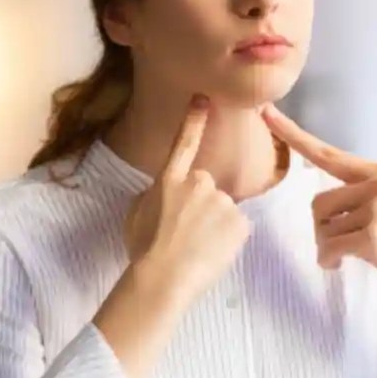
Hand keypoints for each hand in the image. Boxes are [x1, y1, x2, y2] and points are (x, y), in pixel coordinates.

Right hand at [124, 94, 251, 310]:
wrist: (162, 278)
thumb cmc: (144, 251)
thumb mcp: (136, 215)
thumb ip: (153, 196)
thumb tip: (164, 195)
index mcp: (170, 181)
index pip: (184, 144)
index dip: (194, 120)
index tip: (204, 99)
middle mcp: (199, 183)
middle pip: (207, 189)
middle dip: (203, 208)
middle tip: (187, 235)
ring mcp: (222, 201)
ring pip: (224, 211)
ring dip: (216, 226)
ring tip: (197, 248)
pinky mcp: (240, 221)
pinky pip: (237, 228)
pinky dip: (228, 240)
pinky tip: (211, 253)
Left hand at [261, 102, 376, 301]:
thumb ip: (360, 193)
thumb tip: (321, 204)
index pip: (328, 153)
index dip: (294, 135)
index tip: (266, 113)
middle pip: (318, 202)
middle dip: (323, 228)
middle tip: (341, 244)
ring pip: (323, 227)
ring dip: (326, 247)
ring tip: (348, 255)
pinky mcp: (373, 236)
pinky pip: (329, 247)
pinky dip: (328, 261)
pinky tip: (341, 265)